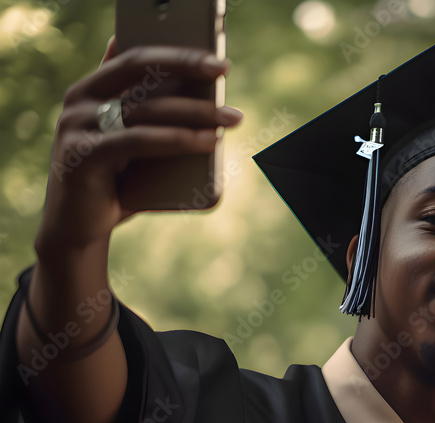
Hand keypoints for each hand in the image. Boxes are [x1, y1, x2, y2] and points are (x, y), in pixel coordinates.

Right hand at [36, 36, 242, 251]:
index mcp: (91, 88)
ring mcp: (76, 126)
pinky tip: (207, 142)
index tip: (218, 60)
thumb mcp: (135, 142)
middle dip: (186, 68)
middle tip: (224, 71)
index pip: (137, 58)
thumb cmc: (117, 181)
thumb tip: (195, 89)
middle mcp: (78, 100)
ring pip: (146, 110)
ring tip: (231, 119)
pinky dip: (177, 140)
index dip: (177, 54)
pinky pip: (137, 141)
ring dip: (194, 112)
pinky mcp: (81, 156)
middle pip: (139, 71)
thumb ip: (151, 115)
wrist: (81, 228)